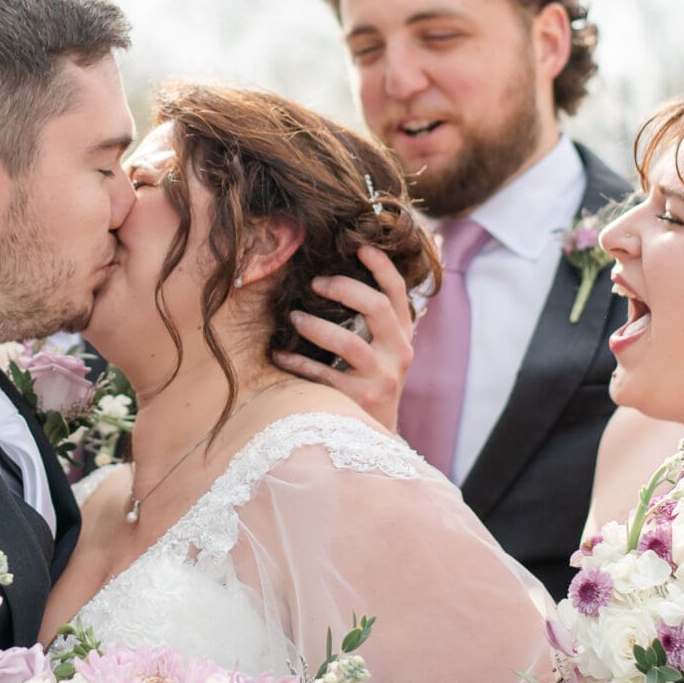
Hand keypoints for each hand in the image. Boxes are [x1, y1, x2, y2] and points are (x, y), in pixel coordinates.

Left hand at [273, 245, 415, 431]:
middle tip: (316, 282)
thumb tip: (335, 276)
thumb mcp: (383, 350)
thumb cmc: (370, 381)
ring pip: (349, 342)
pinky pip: (323, 375)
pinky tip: (280, 354)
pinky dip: (298, 362)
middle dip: (344, 288)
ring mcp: (382, 378)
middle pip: (377, 308)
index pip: (398, 292)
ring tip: (294, 316)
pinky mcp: (360, 400)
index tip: (360, 246)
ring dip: (315, 326)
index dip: (381, 266)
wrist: (376, 436)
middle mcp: (399, 353)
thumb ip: (373, 320)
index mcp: (403, 335)